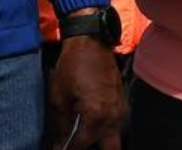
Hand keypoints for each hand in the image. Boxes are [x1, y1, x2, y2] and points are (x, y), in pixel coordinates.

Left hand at [46, 32, 123, 149]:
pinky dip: (104, 131)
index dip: (68, 149)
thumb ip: (62, 125)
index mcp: (96, 116)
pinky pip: (116, 127)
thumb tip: (60, 144)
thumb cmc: (73, 65)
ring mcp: (121, 112)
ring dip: (99, 141)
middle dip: (92, 149)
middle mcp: (113, 117)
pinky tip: (90, 125)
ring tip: (81, 136)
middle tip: (76, 144)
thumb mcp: (59, 96)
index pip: (82, 145)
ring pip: (114, 140)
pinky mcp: (122, 105)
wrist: (91, 42)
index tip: (59, 149)